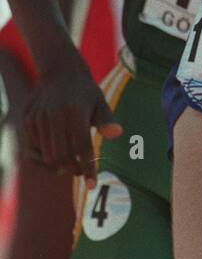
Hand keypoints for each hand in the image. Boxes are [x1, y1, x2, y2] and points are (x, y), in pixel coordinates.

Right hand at [25, 49, 121, 183]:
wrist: (59, 72)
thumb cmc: (85, 92)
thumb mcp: (100, 101)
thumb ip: (106, 119)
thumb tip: (116, 134)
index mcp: (75, 111)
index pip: (82, 147)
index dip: (88, 168)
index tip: (92, 185)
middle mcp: (54, 115)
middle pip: (62, 156)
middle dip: (73, 169)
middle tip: (82, 172)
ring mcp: (38, 118)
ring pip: (47, 156)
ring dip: (60, 166)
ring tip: (71, 165)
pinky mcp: (27, 121)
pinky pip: (34, 150)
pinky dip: (45, 158)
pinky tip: (56, 155)